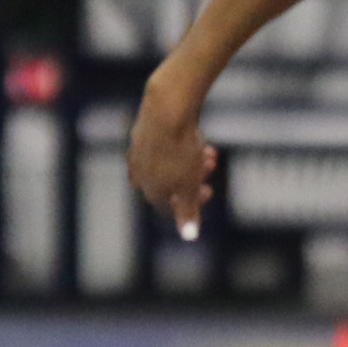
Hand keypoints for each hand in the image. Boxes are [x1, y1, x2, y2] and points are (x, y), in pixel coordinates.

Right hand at [127, 80, 216, 238]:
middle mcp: (139, 172)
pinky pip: (165, 145)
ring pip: (169, 163)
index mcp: (149, 189)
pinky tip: (198, 138)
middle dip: (193, 179)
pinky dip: (182, 146)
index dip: (191, 204)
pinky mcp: (143, 131)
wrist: (168, 109)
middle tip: (209, 167)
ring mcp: (138, 151)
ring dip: (191, 162)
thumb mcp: (189, 185)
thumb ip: (187, 211)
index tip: (207, 191)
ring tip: (208, 152)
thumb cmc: (180, 151)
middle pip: (169, 184)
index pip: (168, 207)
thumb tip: (189, 237)